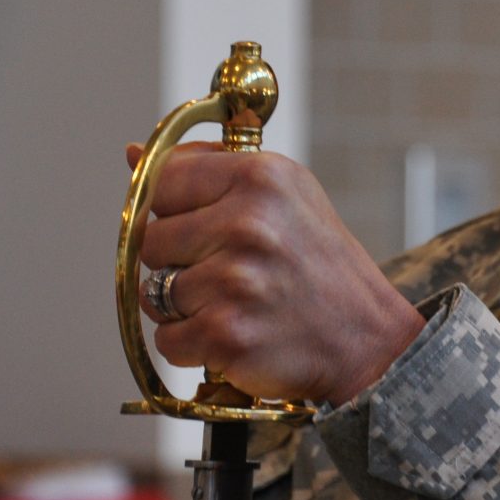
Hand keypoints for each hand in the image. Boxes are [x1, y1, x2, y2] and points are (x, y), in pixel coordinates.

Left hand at [129, 142, 425, 405]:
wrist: (367, 339)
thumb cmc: (319, 265)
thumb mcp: (283, 195)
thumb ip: (207, 170)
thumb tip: (131, 154)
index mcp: (260, 178)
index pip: (161, 179)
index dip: (173, 209)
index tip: (202, 227)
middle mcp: (247, 224)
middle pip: (149, 240)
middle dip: (178, 262)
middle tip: (230, 272)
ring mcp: (235, 282)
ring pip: (152, 293)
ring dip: (185, 307)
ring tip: (237, 304)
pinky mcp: (226, 335)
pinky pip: (168, 339)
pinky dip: (193, 345)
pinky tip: (236, 334)